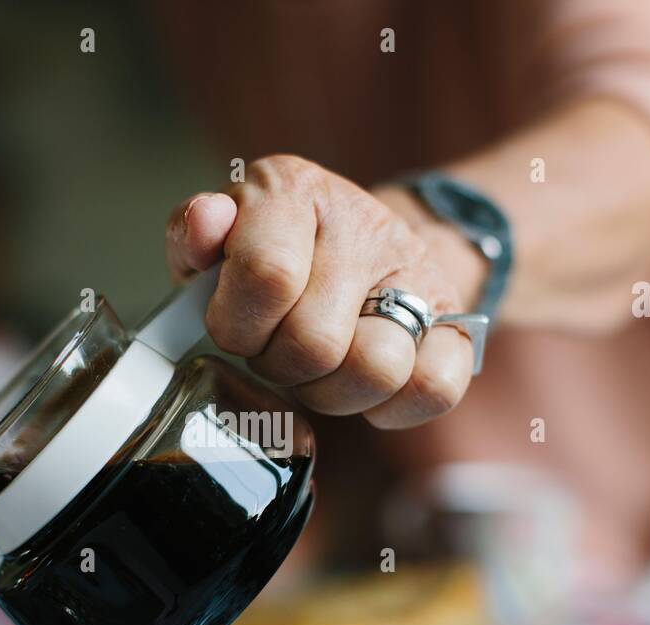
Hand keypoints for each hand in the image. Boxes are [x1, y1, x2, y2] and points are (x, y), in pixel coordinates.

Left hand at [165, 155, 477, 427]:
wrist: (367, 240)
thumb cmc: (277, 252)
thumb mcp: (221, 238)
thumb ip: (193, 233)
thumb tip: (205, 224)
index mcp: (293, 190)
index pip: (267, 276)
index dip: (238, 326)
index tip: (234, 326)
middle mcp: (362, 223)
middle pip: (314, 342)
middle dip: (280, 365)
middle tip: (274, 348)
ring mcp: (416, 272)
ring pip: (375, 370)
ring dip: (330, 392)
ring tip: (316, 369)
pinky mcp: (455, 320)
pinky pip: (433, 388)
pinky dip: (389, 407)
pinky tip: (362, 387)